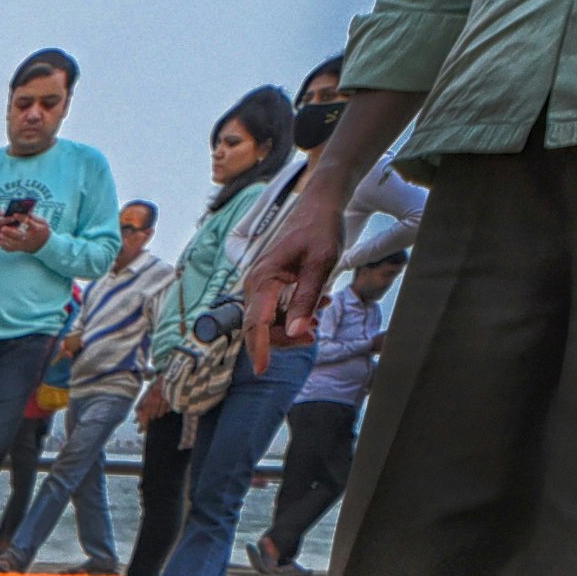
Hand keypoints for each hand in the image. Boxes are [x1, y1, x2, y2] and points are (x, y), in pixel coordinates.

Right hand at [236, 183, 343, 366]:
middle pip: (261, 327)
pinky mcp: (271, 286)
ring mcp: (262, 286)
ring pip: (270, 322)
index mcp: (263, 279)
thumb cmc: (320, 228)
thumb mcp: (320, 264)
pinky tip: (316, 306)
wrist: (320, 205)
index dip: (259, 348)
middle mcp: (256, 285)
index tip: (262, 370)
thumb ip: (306, 299)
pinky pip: (277, 311)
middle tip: (315, 334)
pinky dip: (295, 315)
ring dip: (293, 327)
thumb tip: (297, 332)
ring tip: (319, 315)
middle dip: (286, 338)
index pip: (255, 322)